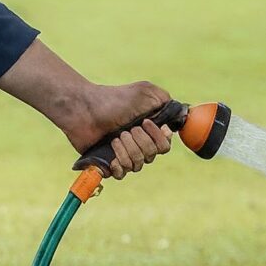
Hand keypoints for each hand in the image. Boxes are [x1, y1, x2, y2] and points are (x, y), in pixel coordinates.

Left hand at [0, 40, 174, 175]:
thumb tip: (181, 114)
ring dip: (126, 149)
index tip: (144, 123)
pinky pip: (122, 174)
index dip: (158, 138)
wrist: (84, 108)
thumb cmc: (113, 99)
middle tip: (125, 129)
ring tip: (114, 137)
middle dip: (139, 142)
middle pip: (152, 156)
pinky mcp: (108, 164)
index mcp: (149, 132)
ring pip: (137, 165)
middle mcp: (138, 145)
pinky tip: (111, 154)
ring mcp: (124, 155)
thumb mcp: (146, 91)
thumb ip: (166, 101)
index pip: (165, 146)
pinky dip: (118, 163)